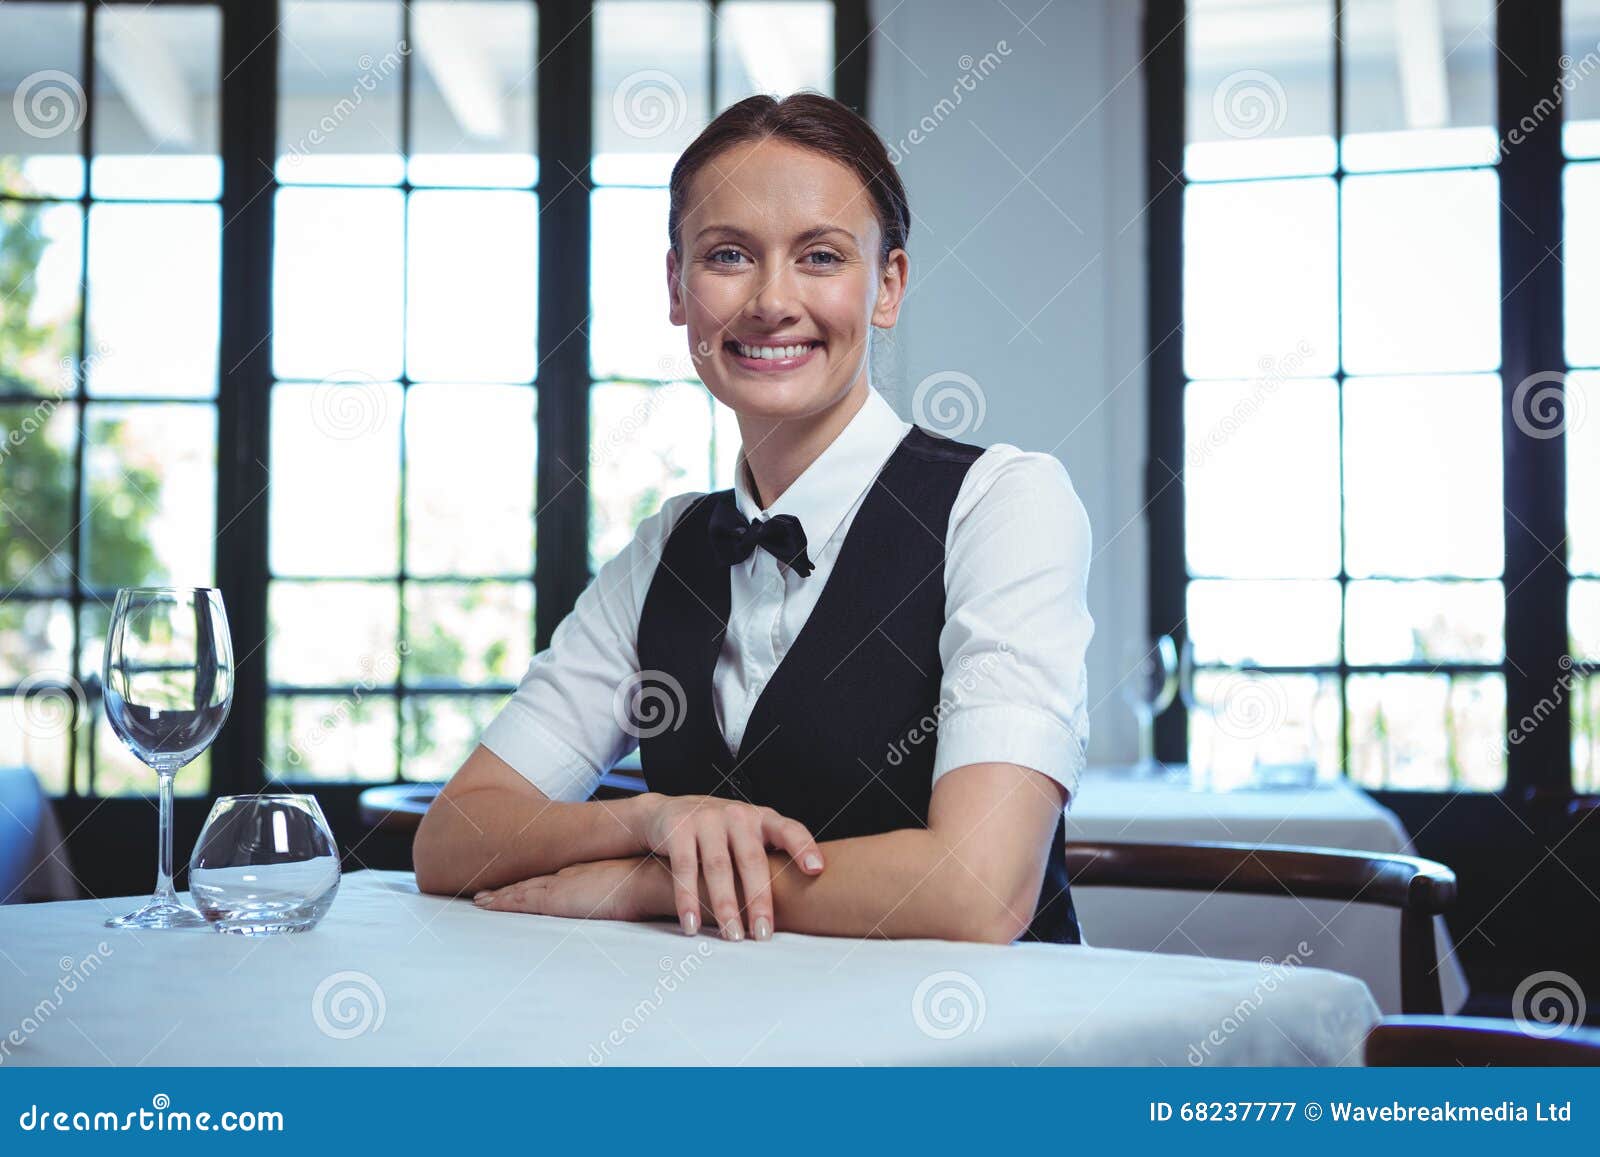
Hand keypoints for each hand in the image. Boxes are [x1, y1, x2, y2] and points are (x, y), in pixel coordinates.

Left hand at [472, 858, 664, 922]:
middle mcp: (569, 875)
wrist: (653, 878)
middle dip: (509, 888)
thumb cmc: (653, 885)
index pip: (552, 878)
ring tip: (479, 900)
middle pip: (531, 882)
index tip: (517, 887)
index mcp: (586, 873)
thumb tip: (638, 903)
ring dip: (499, 895)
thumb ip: (630, 896)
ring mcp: (561, 885)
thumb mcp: (637, 890)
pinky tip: (485, 904)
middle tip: (485, 892)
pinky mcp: (556, 898)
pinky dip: (501, 902)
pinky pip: (521, 901)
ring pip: (520, 891)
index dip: (532, 884)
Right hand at [639, 794, 823, 940]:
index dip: (804, 847)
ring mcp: (707, 819)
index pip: (789, 829)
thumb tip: (801, 903)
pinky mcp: (678, 829)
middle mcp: (737, 815)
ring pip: (719, 868)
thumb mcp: (745, 835)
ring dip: (726, 906)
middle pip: (752, 860)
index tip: (816, 870)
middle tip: (763, 934)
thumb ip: (768, 856)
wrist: (663, 813)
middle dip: (759, 900)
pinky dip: (688, 900)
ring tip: (733, 937)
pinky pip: (685, 869)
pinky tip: (693, 924)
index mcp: (761, 818)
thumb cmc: (716, 833)